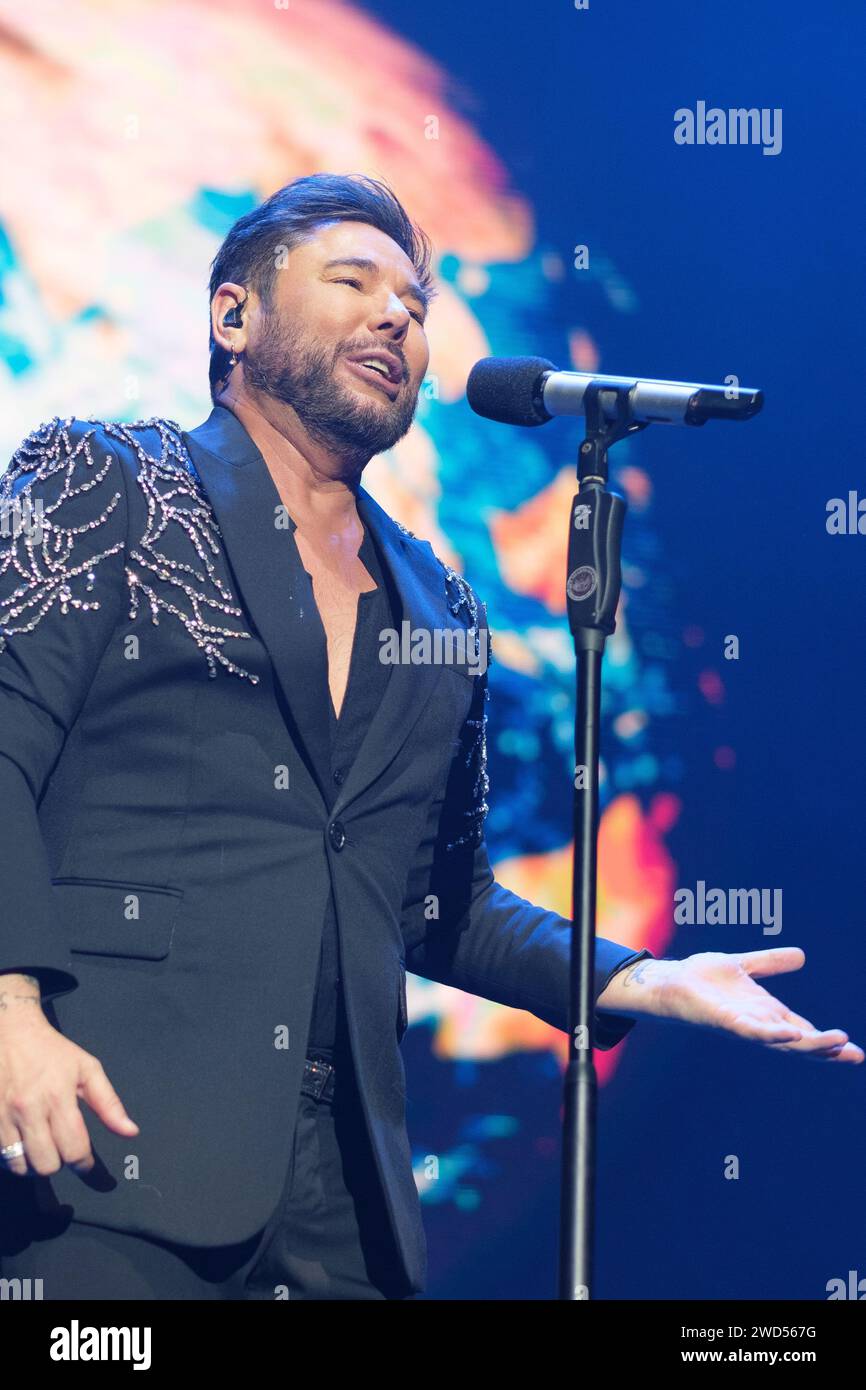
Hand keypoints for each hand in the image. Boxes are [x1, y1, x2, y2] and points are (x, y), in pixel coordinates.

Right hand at [0, 978, 138, 1177]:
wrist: (10, 1031)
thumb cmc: (51, 1051)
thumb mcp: (87, 1069)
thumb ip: (109, 1104)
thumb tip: (130, 1132)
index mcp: (58, 1096)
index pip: (74, 1149)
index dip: (85, 1165)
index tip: (88, 1165)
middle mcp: (28, 1109)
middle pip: (46, 1165)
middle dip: (59, 1163)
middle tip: (62, 1149)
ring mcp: (3, 1115)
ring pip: (20, 1166)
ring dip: (34, 1165)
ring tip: (42, 1148)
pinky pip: (0, 1157)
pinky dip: (13, 1158)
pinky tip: (23, 1144)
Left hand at [602, 948, 863, 1061]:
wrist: (670, 981)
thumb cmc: (703, 979)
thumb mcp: (745, 966)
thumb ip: (770, 962)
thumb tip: (801, 955)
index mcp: (767, 1013)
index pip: (805, 1030)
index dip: (829, 1042)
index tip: (857, 1053)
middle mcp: (759, 1024)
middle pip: (800, 1043)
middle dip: (827, 1050)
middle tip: (855, 1055)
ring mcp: (743, 1025)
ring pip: (782, 1041)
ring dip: (809, 1044)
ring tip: (836, 1042)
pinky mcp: (725, 1021)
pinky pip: (753, 1032)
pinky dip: (773, 1033)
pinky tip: (792, 1032)